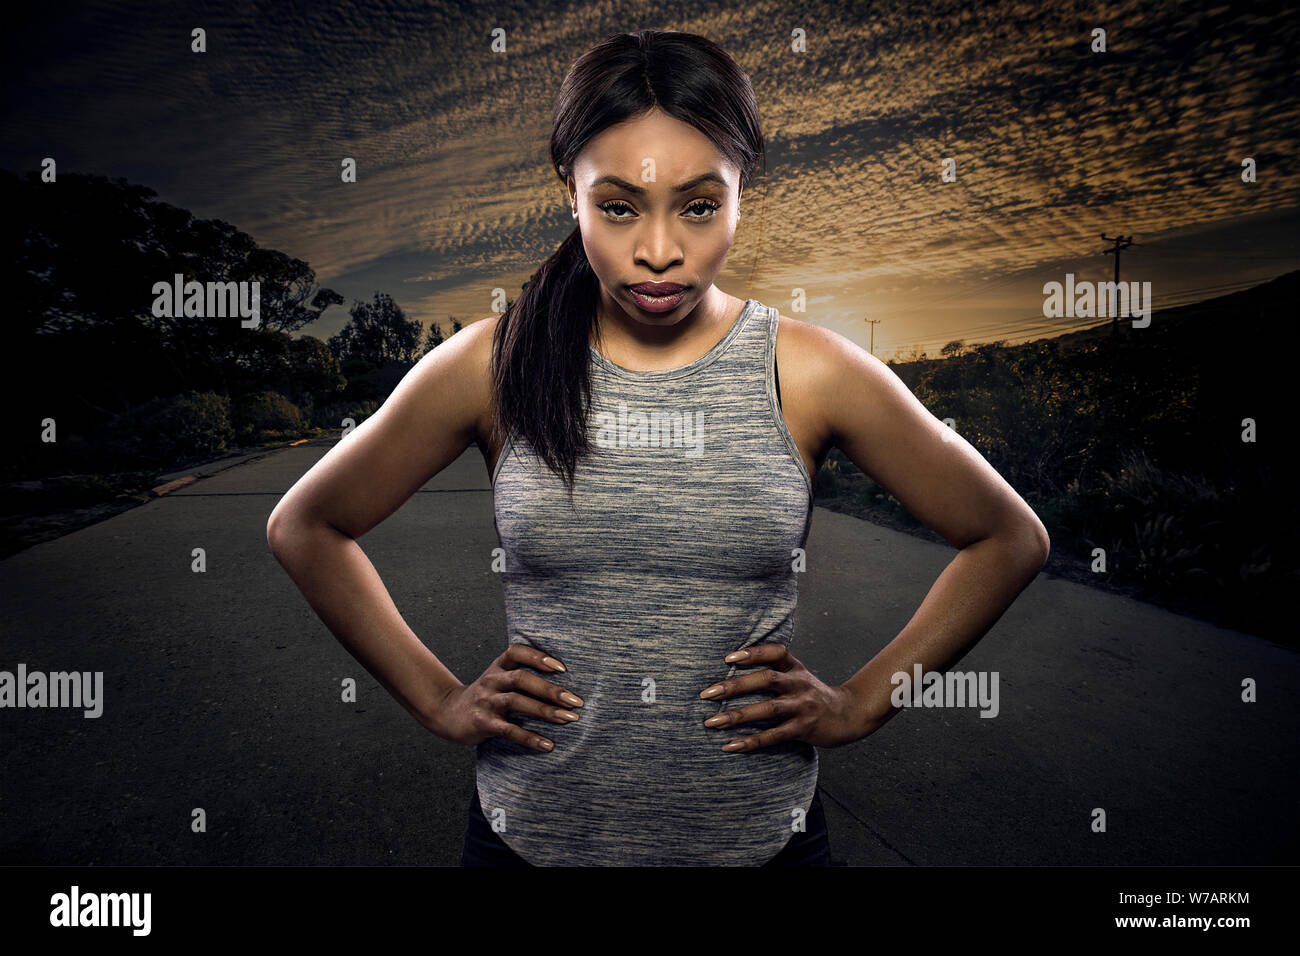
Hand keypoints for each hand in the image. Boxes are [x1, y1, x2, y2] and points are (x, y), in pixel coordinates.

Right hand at [429, 643, 581, 752]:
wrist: (447, 713)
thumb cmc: (485, 695)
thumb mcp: (498, 678)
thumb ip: (521, 675)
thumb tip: (565, 680)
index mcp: (498, 666)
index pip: (517, 652)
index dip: (539, 657)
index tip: (562, 667)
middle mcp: (492, 680)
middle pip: (522, 678)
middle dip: (551, 689)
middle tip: (576, 700)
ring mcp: (486, 701)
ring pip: (517, 702)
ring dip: (545, 711)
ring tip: (569, 719)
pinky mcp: (483, 723)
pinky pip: (509, 730)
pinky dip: (530, 737)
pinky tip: (548, 745)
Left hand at [699, 643, 865, 750]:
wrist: (849, 715)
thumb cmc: (813, 695)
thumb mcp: (798, 676)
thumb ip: (774, 670)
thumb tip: (731, 667)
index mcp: (795, 668)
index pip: (774, 652)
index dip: (752, 653)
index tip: (728, 658)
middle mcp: (799, 684)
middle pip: (766, 679)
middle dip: (734, 686)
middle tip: (706, 694)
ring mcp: (803, 707)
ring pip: (768, 709)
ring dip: (738, 716)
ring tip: (712, 722)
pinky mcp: (804, 729)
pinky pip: (774, 736)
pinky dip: (751, 741)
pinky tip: (730, 746)